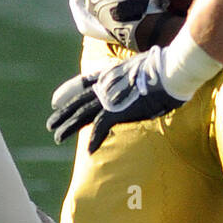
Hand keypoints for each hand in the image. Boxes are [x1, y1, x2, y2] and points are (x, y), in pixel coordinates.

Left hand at [47, 46, 183, 152]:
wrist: (171, 71)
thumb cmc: (167, 71)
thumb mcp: (148, 71)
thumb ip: (139, 78)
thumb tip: (145, 84)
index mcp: (111, 75)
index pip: (85, 83)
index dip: (70, 91)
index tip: (57, 99)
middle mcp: (106, 85)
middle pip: (78, 101)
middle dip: (63, 113)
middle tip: (51, 124)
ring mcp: (110, 97)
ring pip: (81, 114)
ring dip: (69, 127)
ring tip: (57, 137)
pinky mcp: (117, 110)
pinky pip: (99, 128)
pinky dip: (94, 140)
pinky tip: (89, 151)